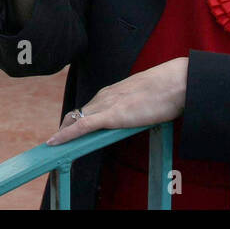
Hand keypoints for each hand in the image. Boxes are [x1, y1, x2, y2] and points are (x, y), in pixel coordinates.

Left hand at [46, 57, 188, 145]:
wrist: (177, 82)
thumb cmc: (167, 89)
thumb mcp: (145, 96)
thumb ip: (135, 105)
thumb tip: (138, 113)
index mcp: (113, 91)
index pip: (88, 107)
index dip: (77, 119)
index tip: (69, 129)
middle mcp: (105, 96)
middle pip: (78, 113)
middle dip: (66, 128)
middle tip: (56, 142)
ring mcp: (107, 104)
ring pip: (77, 119)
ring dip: (64, 132)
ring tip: (52, 146)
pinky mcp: (111, 115)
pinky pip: (82, 126)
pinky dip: (66, 134)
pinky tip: (55, 142)